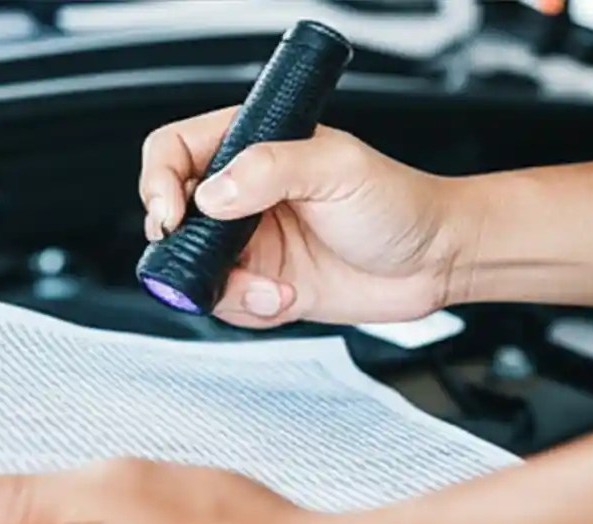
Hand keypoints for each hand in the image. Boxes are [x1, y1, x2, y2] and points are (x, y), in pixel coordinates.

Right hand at [139, 107, 473, 327]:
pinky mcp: (258, 282)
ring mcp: (245, 241)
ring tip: (270, 287)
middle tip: (213, 261)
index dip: (158, 182)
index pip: (172, 151)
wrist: (434, 262)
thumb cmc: (400, 203)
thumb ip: (271, 170)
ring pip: (188, 269)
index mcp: (250, 145)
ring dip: (224, 288)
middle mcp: (239, 193)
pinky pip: (222, 303)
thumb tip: (212, 193)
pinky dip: (248, 309)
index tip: (174, 214)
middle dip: (183, 249)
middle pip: (169, 216)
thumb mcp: (338, 170)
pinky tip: (286, 297)